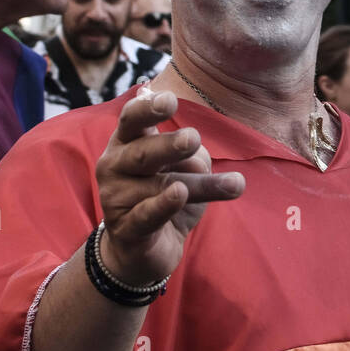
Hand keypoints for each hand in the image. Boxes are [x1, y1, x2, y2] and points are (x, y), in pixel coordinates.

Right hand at [96, 89, 244, 285]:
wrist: (142, 250)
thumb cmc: (164, 197)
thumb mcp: (186, 171)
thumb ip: (194, 159)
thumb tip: (199, 158)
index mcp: (127, 143)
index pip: (132, 119)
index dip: (147, 109)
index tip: (169, 100)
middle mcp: (114, 166)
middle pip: (142, 152)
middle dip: (168, 145)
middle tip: (193, 138)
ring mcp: (115, 198)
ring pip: (160, 186)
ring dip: (199, 184)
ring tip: (234, 183)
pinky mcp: (126, 229)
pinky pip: (146, 214)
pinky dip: (163, 204)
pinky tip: (179, 194)